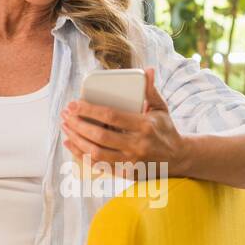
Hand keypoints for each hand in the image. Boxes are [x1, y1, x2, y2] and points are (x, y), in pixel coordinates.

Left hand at [60, 68, 184, 173]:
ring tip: (65, 127)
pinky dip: (81, 155)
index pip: (112, 117)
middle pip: (100, 136)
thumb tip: (148, 70)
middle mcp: (137, 146)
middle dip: (78, 124)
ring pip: (96, 153)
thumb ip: (151, 90)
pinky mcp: (126, 173)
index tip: (74, 104)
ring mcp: (131, 162)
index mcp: (145, 126)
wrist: (178, 159)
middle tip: (65, 114)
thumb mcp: (161, 108)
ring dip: (77, 140)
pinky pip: (98, 165)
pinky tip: (71, 144)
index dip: (90, 110)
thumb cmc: (165, 130)